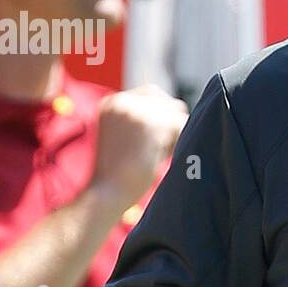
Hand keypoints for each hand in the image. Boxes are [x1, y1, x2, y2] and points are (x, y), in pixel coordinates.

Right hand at [90, 85, 186, 209]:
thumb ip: (142, 119)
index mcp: (112, 102)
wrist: (106, 193)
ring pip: (177, 114)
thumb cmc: (118, 173)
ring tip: (155, 155)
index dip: (163, 115)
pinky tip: (160, 158)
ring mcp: (136, 110)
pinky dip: (177, 144)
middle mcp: (122, 101)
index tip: (158, 138)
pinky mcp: (151, 124)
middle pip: (169, 103)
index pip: (153, 93)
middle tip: (157, 150)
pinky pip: (181, 126)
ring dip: (174, 136)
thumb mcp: (122, 136)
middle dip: (170, 125)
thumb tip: (179, 107)